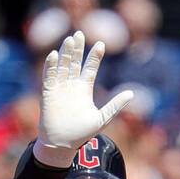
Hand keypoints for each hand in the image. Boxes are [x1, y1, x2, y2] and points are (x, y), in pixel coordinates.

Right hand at [36, 30, 133, 165]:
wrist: (62, 144)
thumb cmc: (81, 134)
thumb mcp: (102, 118)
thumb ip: (115, 105)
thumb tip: (132, 93)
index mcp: (84, 89)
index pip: (90, 68)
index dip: (95, 56)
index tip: (101, 44)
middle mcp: (72, 85)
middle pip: (74, 62)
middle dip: (77, 49)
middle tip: (80, 34)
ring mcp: (59, 88)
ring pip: (62, 65)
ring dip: (65, 53)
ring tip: (70, 40)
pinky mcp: (48, 93)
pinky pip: (49, 76)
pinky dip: (51, 66)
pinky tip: (54, 55)